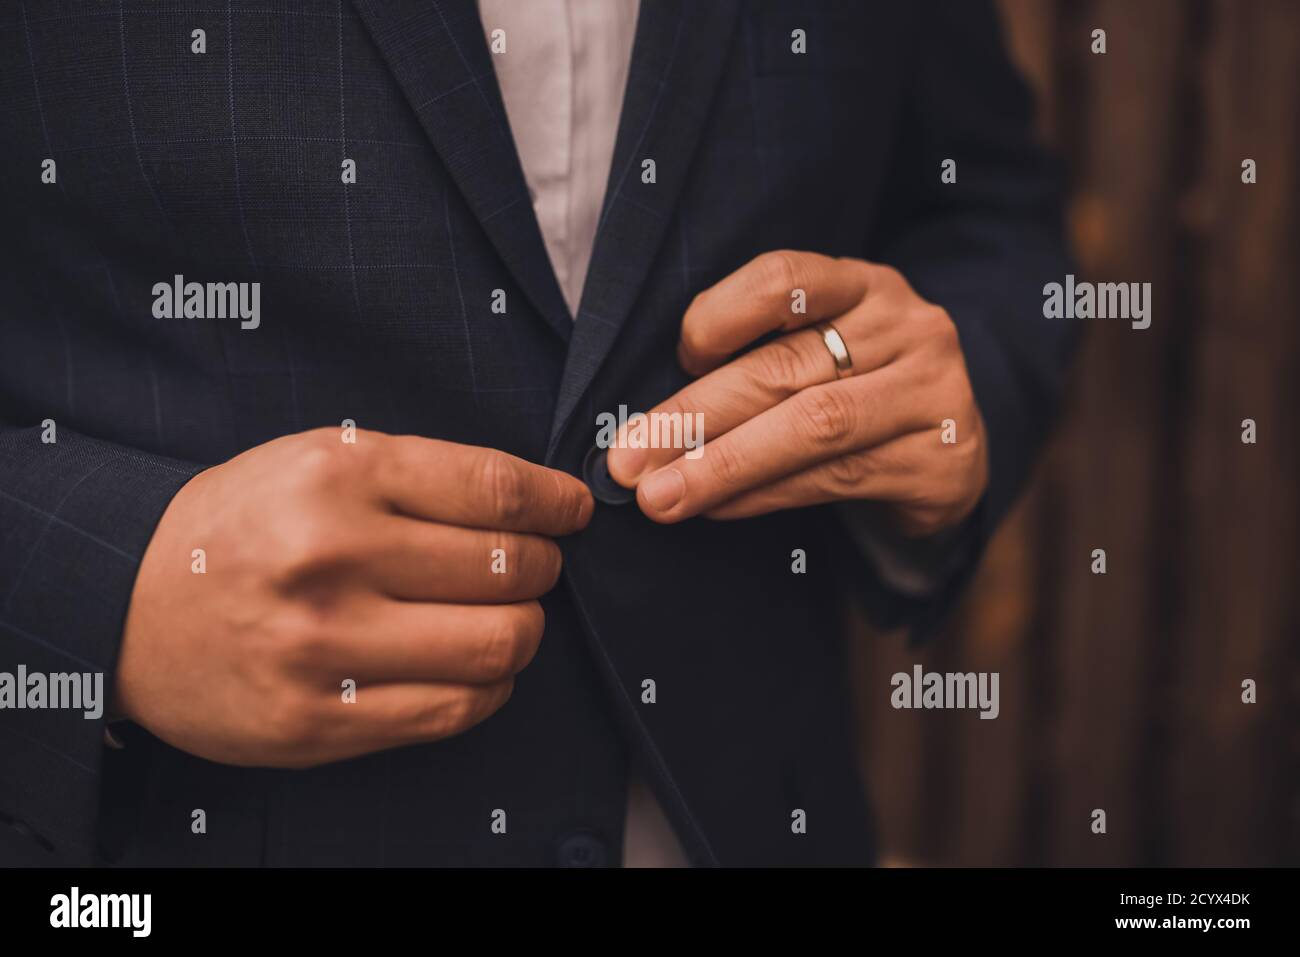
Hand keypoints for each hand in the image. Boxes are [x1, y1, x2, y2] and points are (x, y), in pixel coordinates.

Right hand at [115, 428, 591, 767]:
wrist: (126, 606)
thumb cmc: (239, 525)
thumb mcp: (314, 461)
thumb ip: (418, 476)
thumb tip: (532, 500)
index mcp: (335, 477)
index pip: (494, 488)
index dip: (556, 501)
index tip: (574, 509)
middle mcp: (332, 559)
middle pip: (511, 567)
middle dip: (545, 565)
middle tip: (535, 564)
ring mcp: (325, 648)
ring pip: (498, 643)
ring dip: (525, 629)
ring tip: (506, 615)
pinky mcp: (320, 722)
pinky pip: (456, 709)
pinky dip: (490, 686)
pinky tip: (475, 665)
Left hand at [606, 251, 987, 536]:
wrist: (952, 455)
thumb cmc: (855, 395)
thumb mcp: (816, 354)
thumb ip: (753, 361)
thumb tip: (648, 423)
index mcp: (864, 284)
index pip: (784, 278)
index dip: (720, 314)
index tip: (679, 356)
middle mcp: (908, 327)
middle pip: (785, 366)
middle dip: (694, 415)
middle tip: (626, 460)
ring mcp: (933, 393)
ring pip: (812, 426)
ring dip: (722, 466)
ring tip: (660, 497)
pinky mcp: (940, 460)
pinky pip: (836, 478)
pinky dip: (764, 494)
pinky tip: (717, 507)